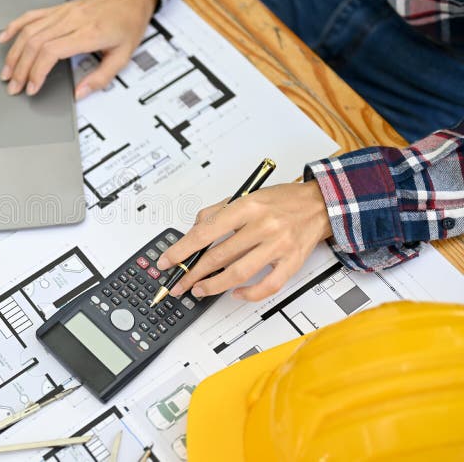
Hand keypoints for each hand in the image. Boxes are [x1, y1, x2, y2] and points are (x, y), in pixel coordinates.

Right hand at [0, 0, 157, 98]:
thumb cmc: (128, 23)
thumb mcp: (123, 56)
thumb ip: (101, 78)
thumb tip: (79, 93)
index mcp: (88, 33)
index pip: (52, 52)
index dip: (37, 72)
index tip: (32, 88)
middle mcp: (72, 20)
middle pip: (35, 43)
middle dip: (20, 68)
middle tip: (14, 87)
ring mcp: (62, 12)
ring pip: (29, 31)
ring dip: (14, 53)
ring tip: (7, 72)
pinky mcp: (58, 8)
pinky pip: (30, 16)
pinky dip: (14, 27)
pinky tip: (3, 39)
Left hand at [157, 181, 332, 301]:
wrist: (321, 203)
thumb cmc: (282, 200)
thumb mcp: (247, 196)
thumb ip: (218, 212)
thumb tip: (194, 232)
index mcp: (247, 207)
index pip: (205, 232)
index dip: (182, 250)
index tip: (167, 261)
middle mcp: (263, 226)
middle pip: (218, 255)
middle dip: (193, 273)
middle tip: (179, 283)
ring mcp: (279, 246)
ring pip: (238, 273)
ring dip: (214, 286)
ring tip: (199, 290)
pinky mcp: (292, 262)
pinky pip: (267, 286)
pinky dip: (248, 294)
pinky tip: (234, 293)